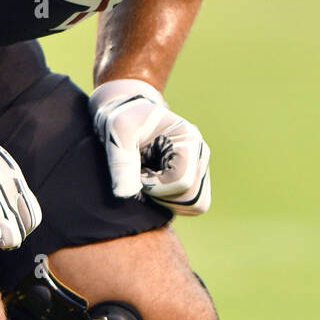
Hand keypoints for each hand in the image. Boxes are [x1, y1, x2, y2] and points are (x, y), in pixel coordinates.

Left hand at [88, 79, 210, 215]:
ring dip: (167, 200)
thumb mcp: (118, 131)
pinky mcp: (194, 178)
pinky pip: (192, 205)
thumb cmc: (123, 118)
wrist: (126, 114)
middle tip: (142, 176)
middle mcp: (201, 154)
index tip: (138, 171)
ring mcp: (199, 167)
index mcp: (189, 140)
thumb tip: (125, 194)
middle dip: (162, 195)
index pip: (182, 183)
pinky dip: (171, 202)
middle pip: (192, 198)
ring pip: (195, 204)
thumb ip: (121, 161)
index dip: (155, 186)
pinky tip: (154, 184)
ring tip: (148, 178)